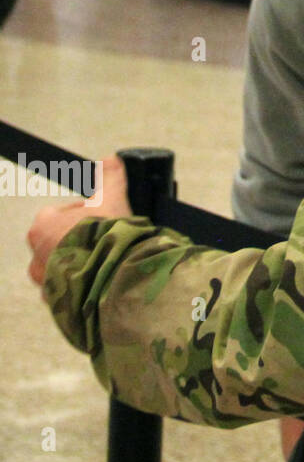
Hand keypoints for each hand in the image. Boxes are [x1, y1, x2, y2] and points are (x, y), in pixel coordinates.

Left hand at [27, 155, 132, 287]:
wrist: (110, 276)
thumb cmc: (104, 235)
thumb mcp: (111, 198)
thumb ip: (109, 177)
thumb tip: (111, 159)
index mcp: (42, 227)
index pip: (60, 214)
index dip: (86, 213)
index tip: (103, 217)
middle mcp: (36, 255)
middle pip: (60, 242)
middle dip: (81, 240)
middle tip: (106, 240)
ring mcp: (44, 282)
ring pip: (63, 267)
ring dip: (81, 264)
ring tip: (108, 261)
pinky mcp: (56, 302)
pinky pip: (70, 290)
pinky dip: (84, 285)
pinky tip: (104, 279)